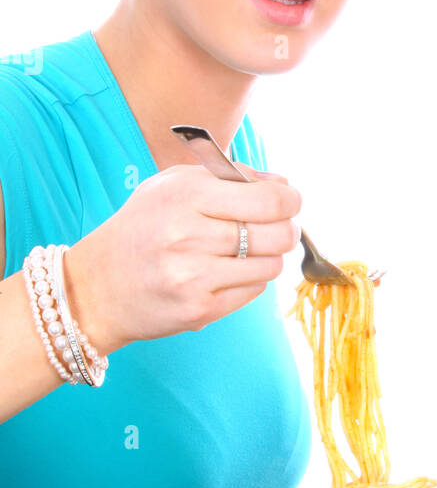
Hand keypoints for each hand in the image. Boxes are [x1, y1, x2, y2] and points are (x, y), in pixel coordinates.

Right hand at [64, 165, 301, 351]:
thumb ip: (230, 178)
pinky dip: (249, 280)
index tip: (289, 203)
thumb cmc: (141, 229)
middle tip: (277, 228)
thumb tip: (283, 186)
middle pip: (277, 233)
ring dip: (267, 257)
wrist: (96, 287)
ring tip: (247, 252)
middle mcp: (189, 235)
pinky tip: (228, 273)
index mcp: (185, 195)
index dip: (291, 201)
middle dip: (286, 230)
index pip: (270, 199)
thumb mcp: (173, 186)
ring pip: (270, 265)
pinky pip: (253, 291)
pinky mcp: (199, 310)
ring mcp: (194, 276)